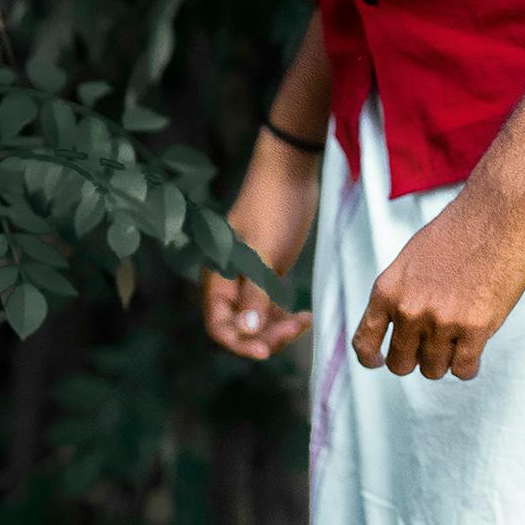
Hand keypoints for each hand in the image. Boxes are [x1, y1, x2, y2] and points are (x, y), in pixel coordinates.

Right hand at [201, 132, 320, 362]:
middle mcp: (229, 280)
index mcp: (218, 275)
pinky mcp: (267, 272)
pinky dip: (284, 315)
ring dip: (277, 328)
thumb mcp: (265, 252)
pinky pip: (269, 306)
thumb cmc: (273, 207)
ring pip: (256, 319)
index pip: (218, 324)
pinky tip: (306, 316)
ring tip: (304, 322)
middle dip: (263, 336)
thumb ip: (255, 292)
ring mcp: (248, 277)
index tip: (266, 352)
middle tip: (295, 331)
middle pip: (238, 326)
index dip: (238, 343)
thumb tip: (248, 331)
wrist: (291, 172)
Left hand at [352, 172, 524, 380]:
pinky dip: (469, 363)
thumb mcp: (412, 258)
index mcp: (388, 290)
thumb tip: (400, 327)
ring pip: (434, 370)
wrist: (499, 212)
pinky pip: (464, 369)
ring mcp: (442, 321)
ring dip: (446, 359)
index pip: (364, 342)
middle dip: (417, 357)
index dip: (372, 358)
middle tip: (435, 342)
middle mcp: (409, 309)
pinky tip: (476, 345)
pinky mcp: (475, 328)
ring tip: (459, 337)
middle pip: (402, 364)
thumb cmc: (460, 229)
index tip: (381, 361)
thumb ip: (401, 294)